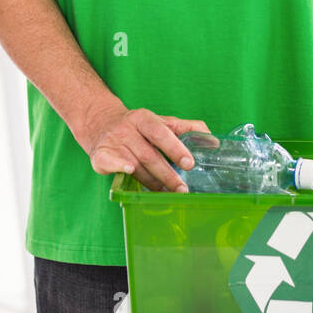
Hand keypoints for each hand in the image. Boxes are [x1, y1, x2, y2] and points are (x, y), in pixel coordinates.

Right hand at [83, 101, 211, 190]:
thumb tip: (213, 141)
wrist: (100, 123)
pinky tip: (130, 172)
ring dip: (152, 182)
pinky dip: (119, 166)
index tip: (189, 164)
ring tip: (168, 194)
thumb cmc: (139, 127)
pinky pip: (108, 163)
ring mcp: (112, 142)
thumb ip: (187, 128)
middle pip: (149, 155)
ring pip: (135, 165)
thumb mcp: (161, 122)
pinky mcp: (99, 155)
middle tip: (183, 189)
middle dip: (168, 175)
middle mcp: (127, 129)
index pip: (161, 133)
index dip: (176, 148)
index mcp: (144, 119)